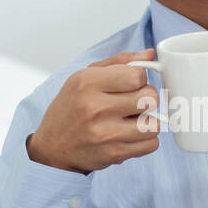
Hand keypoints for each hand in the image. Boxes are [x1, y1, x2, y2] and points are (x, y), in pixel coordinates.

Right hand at [26, 49, 160, 173]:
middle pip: (150, 98)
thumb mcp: (85, 77)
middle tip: (133, 103)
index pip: (137, 76)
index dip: (140, 79)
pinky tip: (130, 135)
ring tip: (132, 120)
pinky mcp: (114, 154)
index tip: (131, 85)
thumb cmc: (71, 108)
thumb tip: (150, 54)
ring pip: (154, 124)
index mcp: (88, 83)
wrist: (52, 147)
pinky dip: (145, 140)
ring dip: (148, 122)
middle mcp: (96, 108)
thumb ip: (119, 62)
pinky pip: (151, 144)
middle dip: (146, 99)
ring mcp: (105, 134)